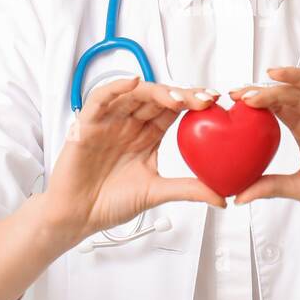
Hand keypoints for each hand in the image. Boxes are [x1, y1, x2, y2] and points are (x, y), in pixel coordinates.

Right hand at [43, 77, 226, 242]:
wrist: (77, 217)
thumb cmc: (110, 203)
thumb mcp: (157, 193)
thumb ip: (188, 190)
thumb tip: (222, 198)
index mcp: (147, 136)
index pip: (173, 110)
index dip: (193, 102)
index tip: (215, 102)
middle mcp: (130, 124)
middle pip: (158, 98)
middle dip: (182, 94)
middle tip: (204, 99)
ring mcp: (109, 122)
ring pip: (134, 93)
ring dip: (157, 91)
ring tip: (177, 98)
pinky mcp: (87, 124)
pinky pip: (101, 98)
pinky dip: (116, 87)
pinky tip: (133, 82)